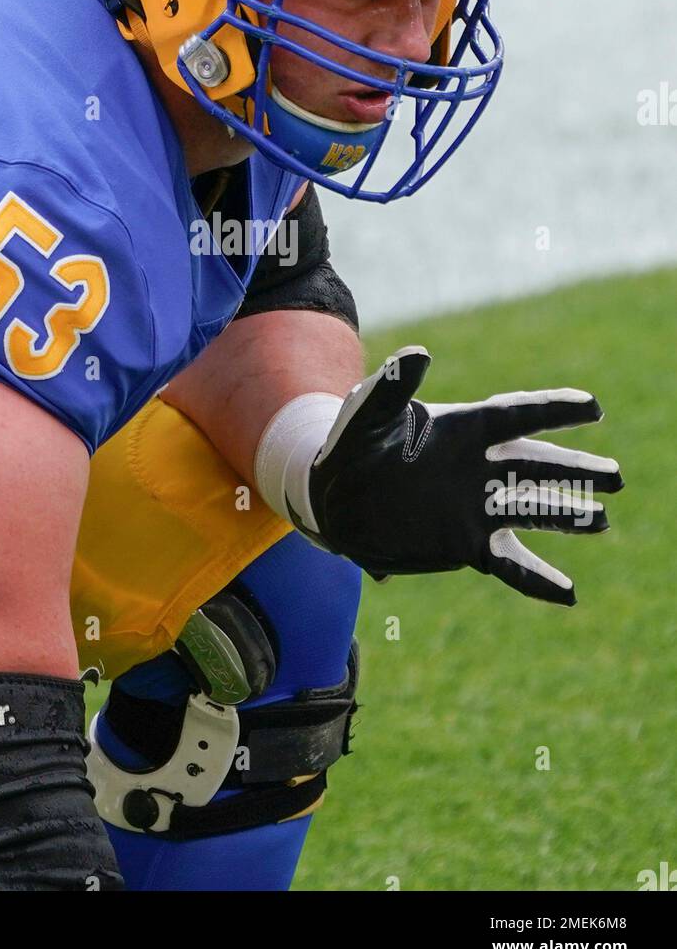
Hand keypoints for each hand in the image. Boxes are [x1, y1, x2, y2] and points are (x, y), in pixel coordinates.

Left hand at [290, 346, 622, 603]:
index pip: (517, 415)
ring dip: (568, 515)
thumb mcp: (367, 413)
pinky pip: (510, 564)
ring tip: (602, 519)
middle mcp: (478, 467)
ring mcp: (476, 507)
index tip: (593, 407)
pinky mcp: (466, 544)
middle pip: (537, 465)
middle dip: (576, 470)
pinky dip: (538, 579)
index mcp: (463, 428)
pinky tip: (568, 594)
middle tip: (615, 475)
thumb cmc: (351, 446)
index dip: (554, 410)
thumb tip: (419, 354)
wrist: (333, 500)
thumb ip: (392, 386)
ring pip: (533, 510)